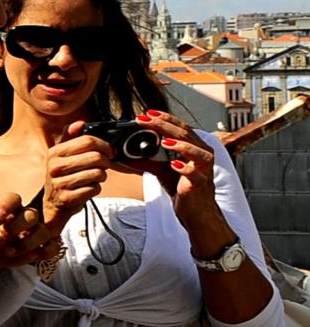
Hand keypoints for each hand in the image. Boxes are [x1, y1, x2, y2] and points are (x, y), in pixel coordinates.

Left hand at [0, 190, 55, 267]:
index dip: (5, 206)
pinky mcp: (42, 247)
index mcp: (7, 208)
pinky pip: (52, 248)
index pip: (12, 199)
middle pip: (31, 215)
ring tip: (7, 252)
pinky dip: (43, 253)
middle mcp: (24, 218)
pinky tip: (29, 257)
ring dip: (26, 244)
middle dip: (16, 227)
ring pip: (43, 232)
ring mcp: (35, 233)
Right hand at [43, 123, 112, 222]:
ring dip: (101, 177)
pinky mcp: (67, 198)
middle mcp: (54, 167)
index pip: (87, 141)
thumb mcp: (62, 157)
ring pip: (98, 173)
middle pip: (96, 157)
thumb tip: (80, 123)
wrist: (50, 205)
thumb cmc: (62, 178)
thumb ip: (70, 138)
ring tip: (93, 178)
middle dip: (106, 162)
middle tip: (103, 166)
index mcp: (54, 153)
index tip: (109, 151)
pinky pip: (94, 189)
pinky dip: (95, 189)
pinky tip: (87, 189)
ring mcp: (60, 183)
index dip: (104, 145)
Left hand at [134, 110, 224, 236]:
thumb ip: (146, 161)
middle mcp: (202, 154)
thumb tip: (124, 155)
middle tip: (146, 120)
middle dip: (165, 126)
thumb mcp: (161, 171)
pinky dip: (185, 168)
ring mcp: (203, 169)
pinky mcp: (201, 184)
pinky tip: (174, 164)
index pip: (180, 128)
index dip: (164, 119)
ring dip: (181, 145)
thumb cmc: (182, 188)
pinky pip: (195, 175)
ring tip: (164, 140)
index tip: (146, 114)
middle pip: (186, 135)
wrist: (195, 211)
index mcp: (194, 147)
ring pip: (197, 152)